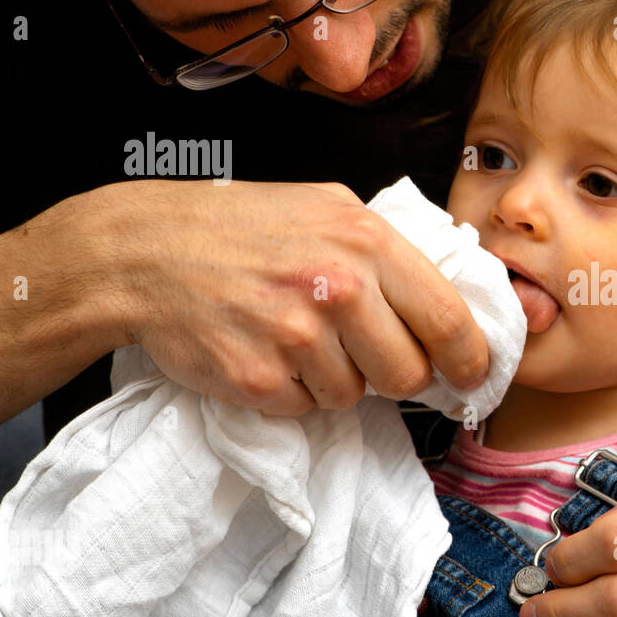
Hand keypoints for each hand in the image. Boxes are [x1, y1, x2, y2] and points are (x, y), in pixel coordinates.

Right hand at [101, 179, 489, 414]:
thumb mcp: (329, 208)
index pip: (450, 320)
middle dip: (394, 374)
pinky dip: (291, 391)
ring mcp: (296, 336)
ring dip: (334, 379)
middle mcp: (339, 287)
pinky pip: (305, 408)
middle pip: (409, 374)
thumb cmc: (242, 229)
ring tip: (296, 335)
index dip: (471, 360)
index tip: (473, 375)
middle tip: (363, 352)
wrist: (143, 252)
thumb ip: (389, 250)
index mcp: (366, 241)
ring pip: (354, 396)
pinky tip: (265, 350)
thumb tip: (452, 296)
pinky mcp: (258, 378)